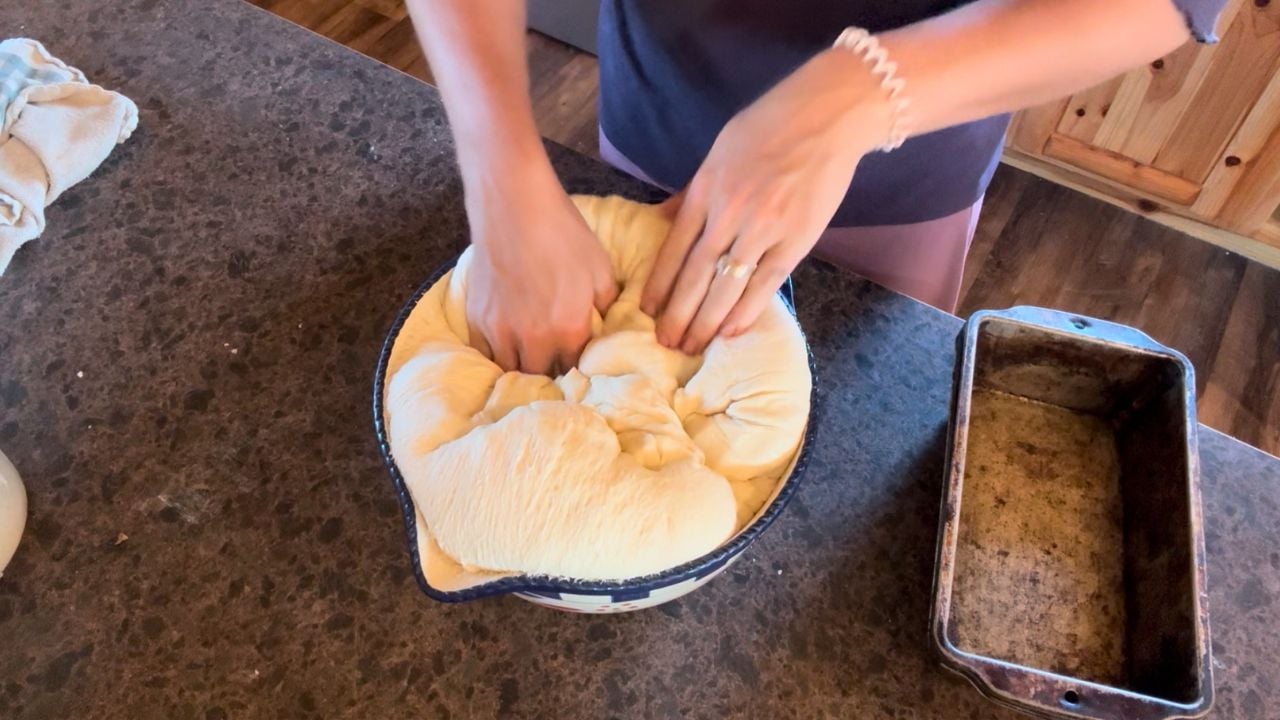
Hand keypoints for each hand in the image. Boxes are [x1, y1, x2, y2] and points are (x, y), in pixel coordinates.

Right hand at [464, 173, 617, 373]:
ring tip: (528, 361)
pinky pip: (484, 352)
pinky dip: (495, 354)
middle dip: (549, 373)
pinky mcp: (476, 317)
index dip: (577, 370)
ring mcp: (500, 329)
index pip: (574, 369)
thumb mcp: (601, 268)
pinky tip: (504, 347)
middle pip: (540, 375)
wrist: (515, 205)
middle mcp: (534, 337)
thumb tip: (606, 325)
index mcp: (569, 328)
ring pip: (509, 369)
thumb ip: (607, 304)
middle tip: (553, 365)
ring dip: (520, 368)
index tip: (578, 366)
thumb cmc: (563, 233)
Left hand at [641, 49, 891, 353]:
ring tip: (692, 346)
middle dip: (677, 314)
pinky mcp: (796, 240)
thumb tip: (664, 220)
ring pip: (726, 287)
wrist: (827, 115)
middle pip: (695, 275)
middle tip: (666, 343)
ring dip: (706, 322)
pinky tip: (730, 332)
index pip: (674, 248)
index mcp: (706, 189)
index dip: (659, 284)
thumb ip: (695, 191)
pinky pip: (765, 284)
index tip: (648, 310)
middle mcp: (729, 212)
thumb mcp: (720, 151)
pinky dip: (746, 311)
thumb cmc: (771, 125)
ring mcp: (763, 229)